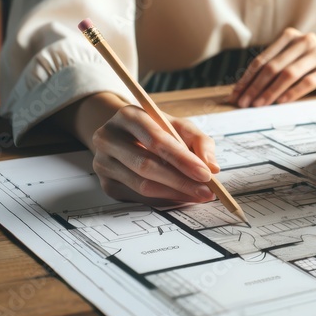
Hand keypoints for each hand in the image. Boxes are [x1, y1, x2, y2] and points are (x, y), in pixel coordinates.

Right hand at [91, 104, 219, 205]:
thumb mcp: (178, 126)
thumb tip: (212, 167)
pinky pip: (138, 197)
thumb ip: (199, 142)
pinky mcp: (107, 184)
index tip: (206, 174)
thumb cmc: (156, 129)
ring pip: (142, 185)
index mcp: (128, 116)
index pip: (156, 140)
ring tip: (198, 195)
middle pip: (146, 165)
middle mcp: (108, 138)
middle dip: (181, 181)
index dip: (182, 159)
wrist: (124, 135)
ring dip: (175, 193)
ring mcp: (103, 163)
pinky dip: (164, 200)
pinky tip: (181, 197)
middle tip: (206, 191)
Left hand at [230, 27, 315, 107]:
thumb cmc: (315, 65)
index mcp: (290, 37)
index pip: (262, 59)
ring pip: (288, 74)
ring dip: (271, 92)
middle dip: (255, 87)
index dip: (247, 78)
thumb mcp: (294, 60)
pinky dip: (292, 93)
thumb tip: (245, 91)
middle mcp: (304, 41)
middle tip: (244, 103)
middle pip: (273, 66)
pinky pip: (307, 82)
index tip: (236, 95)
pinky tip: (281, 103)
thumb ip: (275, 68)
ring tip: (259, 105)